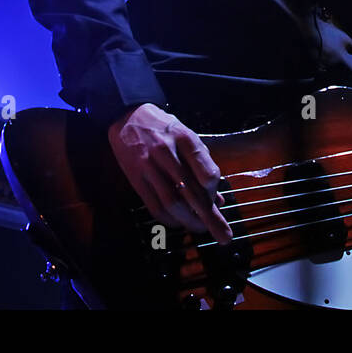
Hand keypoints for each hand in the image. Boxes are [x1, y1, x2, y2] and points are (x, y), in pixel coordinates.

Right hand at [107, 103, 232, 242]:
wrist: (128, 116)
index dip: (215, 192)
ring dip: (189, 221)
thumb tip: (218, 199)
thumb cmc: (164, 128)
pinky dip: (169, 219)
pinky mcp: (136, 178)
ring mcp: (149, 166)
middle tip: (223, 235)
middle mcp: (167, 152)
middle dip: (210, 217)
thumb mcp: (187, 137)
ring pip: (173, 203)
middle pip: (192, 192)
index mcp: (185, 139)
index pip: (207, 174)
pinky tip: (178, 223)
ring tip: (200, 230)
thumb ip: (202, 165)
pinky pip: (154, 206)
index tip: (218, 201)